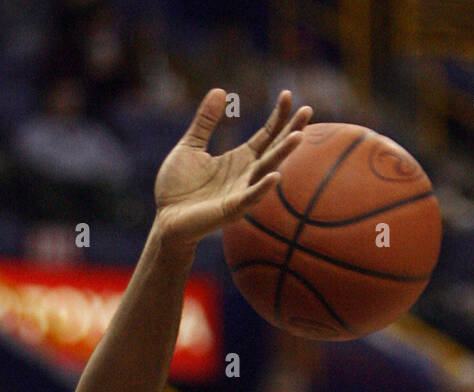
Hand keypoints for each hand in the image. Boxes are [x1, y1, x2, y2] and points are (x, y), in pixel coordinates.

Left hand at [153, 89, 310, 248]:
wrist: (165, 219)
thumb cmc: (177, 187)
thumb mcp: (190, 145)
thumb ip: (205, 121)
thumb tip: (220, 91)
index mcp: (240, 159)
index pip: (267, 135)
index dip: (278, 116)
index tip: (287, 94)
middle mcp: (246, 175)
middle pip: (275, 149)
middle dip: (292, 131)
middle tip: (308, 110)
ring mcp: (241, 192)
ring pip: (267, 170)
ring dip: (283, 154)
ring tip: (299, 136)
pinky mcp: (231, 209)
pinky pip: (250, 197)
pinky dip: (262, 187)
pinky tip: (275, 175)